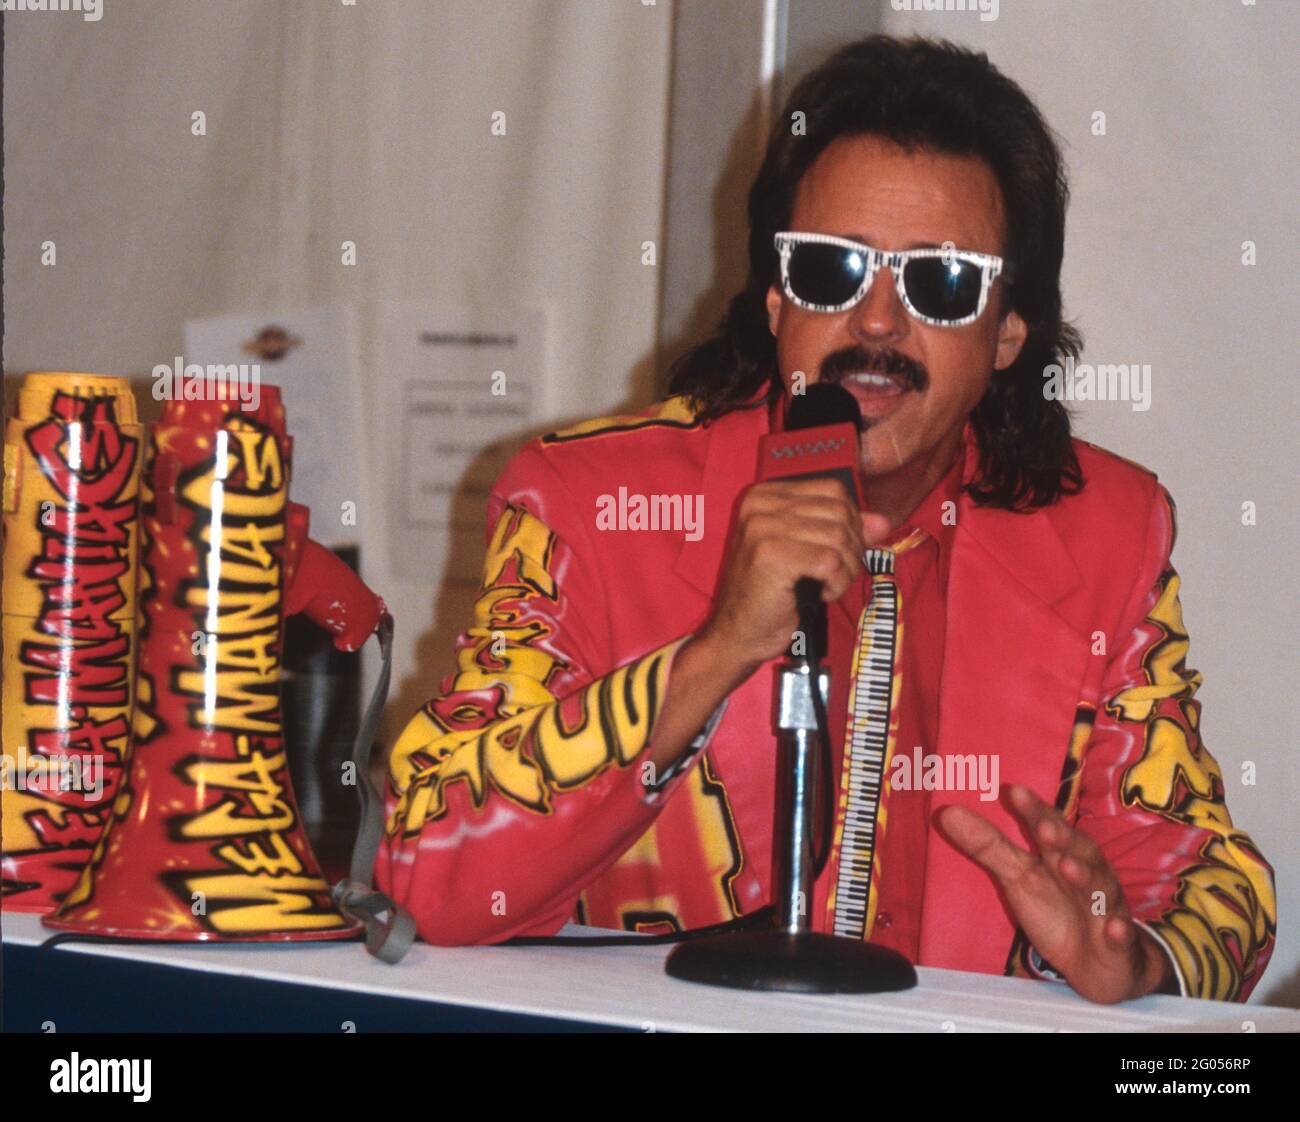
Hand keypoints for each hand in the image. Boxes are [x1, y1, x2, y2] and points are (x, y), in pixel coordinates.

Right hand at [695, 478, 891, 668]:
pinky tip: (821, 594)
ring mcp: (762, 528)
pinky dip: (837, 583)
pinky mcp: (771, 556)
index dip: (850, 522)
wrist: (739, 633)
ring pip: (838, 536)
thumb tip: (882, 522)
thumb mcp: (807, 552)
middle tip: (836, 574)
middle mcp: (760, 504)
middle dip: (851, 548)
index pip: (833, 489)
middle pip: (839, 511)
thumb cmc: (772, 594)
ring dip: (845, 569)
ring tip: (828, 586)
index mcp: (765, 495)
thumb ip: (843, 531)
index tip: (839, 552)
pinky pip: (830, 562)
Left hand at [934, 784, 1175, 1003]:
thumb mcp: (1018, 876)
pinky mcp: (1116, 943)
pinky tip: (1114, 928)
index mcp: (1061, 852)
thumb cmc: (1055, 906)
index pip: (1047, 825)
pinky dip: (1118, 932)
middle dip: (1062, 838)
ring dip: (1086, 877)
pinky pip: (1119, 937)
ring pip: (1098, 889)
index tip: (1014, 791)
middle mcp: (1088, 873)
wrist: (1097, 960)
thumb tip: (946, 812)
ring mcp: (1105, 907)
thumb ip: (987, 845)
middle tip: (1043, 828)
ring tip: (1068, 867)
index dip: (1033, 809)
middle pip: (1077, 850)